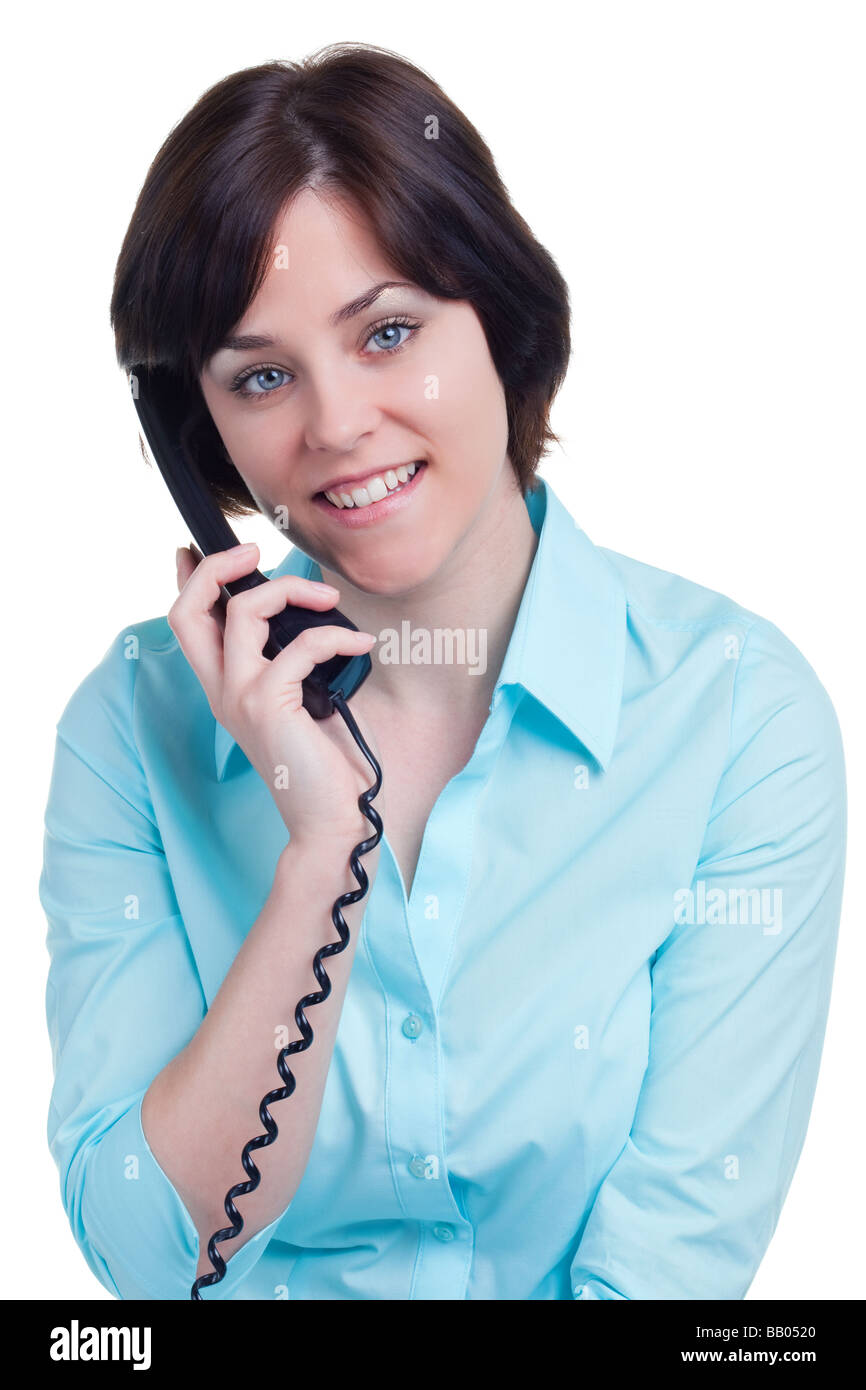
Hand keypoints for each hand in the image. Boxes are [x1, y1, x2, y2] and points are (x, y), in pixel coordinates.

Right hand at [169, 540, 381, 850]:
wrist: (330, 820)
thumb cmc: (322, 764)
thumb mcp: (299, 702)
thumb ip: (288, 662)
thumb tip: (303, 619)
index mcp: (225, 688)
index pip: (186, 624)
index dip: (189, 580)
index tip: (198, 549)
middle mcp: (222, 690)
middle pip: (186, 610)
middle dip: (216, 567)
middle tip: (254, 552)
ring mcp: (241, 697)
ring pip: (241, 612)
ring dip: (289, 590)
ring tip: (328, 599)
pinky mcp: (270, 705)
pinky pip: (299, 645)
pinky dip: (335, 636)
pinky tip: (360, 646)